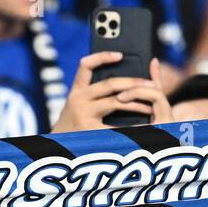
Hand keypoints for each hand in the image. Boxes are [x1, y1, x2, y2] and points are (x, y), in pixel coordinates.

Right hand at [52, 51, 170, 132]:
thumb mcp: (76, 108)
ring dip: (136, 104)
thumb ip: (92, 97)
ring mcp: (83, 114)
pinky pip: (116, 127)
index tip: (120, 55)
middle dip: (133, 82)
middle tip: (151, 84)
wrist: (56, 151)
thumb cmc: (72, 129)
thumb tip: (123, 88)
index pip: (86, 66)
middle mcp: (78, 99)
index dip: (102, 57)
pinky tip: (143, 127)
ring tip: (151, 106)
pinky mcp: (89, 130)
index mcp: (76, 91)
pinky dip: (132, 127)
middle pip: (110, 83)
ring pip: (115, 102)